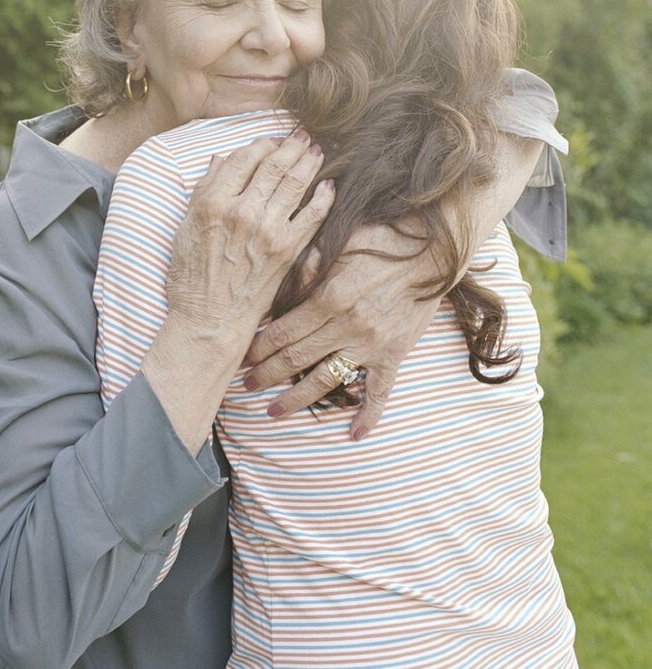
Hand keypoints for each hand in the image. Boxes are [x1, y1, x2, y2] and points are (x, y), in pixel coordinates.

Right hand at [163, 129, 332, 358]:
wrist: (210, 319)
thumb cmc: (190, 277)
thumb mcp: (185, 229)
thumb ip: (203, 191)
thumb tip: (220, 160)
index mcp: (213, 203)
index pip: (243, 158)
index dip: (260, 144)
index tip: (270, 140)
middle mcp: (242, 212)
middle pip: (274, 165)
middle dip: (291, 145)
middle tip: (302, 135)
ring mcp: (268, 230)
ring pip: (296, 183)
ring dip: (309, 162)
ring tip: (317, 151)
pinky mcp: (288, 250)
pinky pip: (313, 215)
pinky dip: (323, 197)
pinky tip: (329, 186)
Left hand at [241, 223, 440, 439]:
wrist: (432, 249)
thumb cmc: (379, 239)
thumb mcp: (336, 243)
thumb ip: (306, 266)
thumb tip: (277, 286)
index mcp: (328, 297)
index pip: (282, 331)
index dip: (259, 347)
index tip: (242, 357)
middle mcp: (347, 326)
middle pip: (296, 358)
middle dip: (267, 375)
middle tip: (246, 386)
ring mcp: (371, 344)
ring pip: (326, 380)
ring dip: (297, 398)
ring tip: (273, 412)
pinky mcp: (394, 354)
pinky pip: (380, 391)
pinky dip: (369, 415)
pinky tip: (355, 435)